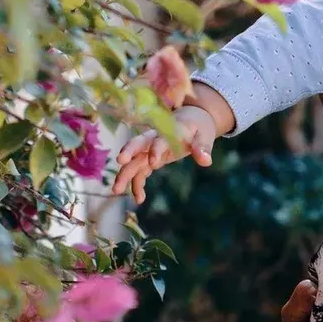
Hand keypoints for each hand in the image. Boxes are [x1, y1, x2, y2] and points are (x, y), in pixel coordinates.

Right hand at [112, 84, 233, 203]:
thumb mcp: (204, 135)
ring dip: (125, 174)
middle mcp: (154, 139)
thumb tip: (206, 161)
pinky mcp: (148, 160)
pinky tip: (139, 199)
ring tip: (116, 191)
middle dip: (129, 152)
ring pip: (134, 161)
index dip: (156, 149)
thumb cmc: (197, 128)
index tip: (154, 163)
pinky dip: (137, 185)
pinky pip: (139, 172)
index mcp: (169, 131)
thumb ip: (203, 147)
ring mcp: (149, 150)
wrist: (189, 122)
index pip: (160, 139)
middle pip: (138, 144)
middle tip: (120, 162)